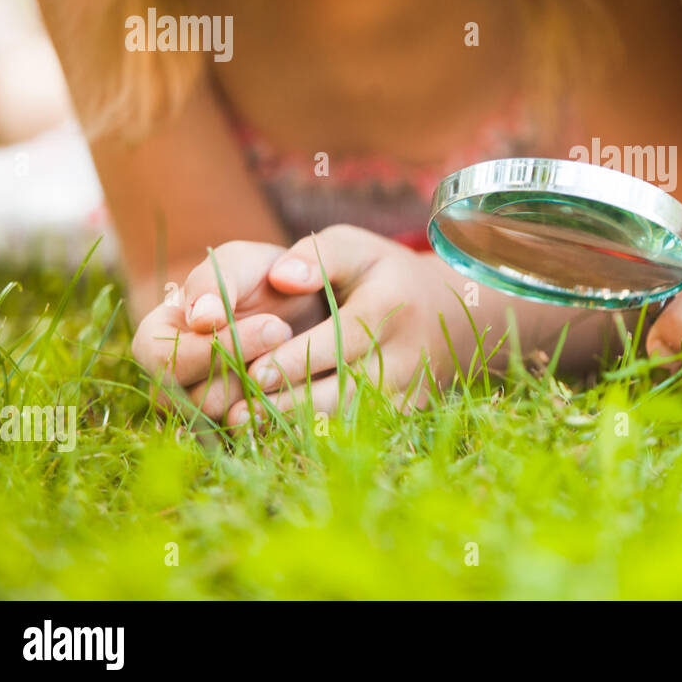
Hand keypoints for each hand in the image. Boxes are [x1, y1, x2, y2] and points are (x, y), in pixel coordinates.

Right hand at [132, 241, 327, 421]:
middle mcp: (171, 386)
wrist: (299, 302)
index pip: (171, 362)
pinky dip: (289, 414)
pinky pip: (260, 436)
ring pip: (230, 424)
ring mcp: (205, 413)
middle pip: (198, 401)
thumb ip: (215, 283)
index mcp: (155, 342)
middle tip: (290, 334)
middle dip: (251, 370)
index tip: (275, 324)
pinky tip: (312, 384)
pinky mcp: (241, 429)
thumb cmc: (257, 277)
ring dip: (271, 393)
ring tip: (299, 356)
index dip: (220, 348)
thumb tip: (201, 318)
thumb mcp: (238, 263)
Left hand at [222, 225, 475, 427]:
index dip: (299, 358)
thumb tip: (281, 276)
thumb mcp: (355, 248)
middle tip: (238, 409)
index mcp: (392, 304)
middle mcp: (408, 352)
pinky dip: (317, 433)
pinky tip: (276, 433)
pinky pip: (361, 428)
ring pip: (351, 415)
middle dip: (291, 400)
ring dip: (298, 424)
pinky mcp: (408, 412)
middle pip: (346, 386)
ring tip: (247, 425)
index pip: (344, 337)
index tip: (255, 371)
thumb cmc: (380, 274)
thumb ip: (317, 255)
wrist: (443, 311)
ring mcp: (410, 387)